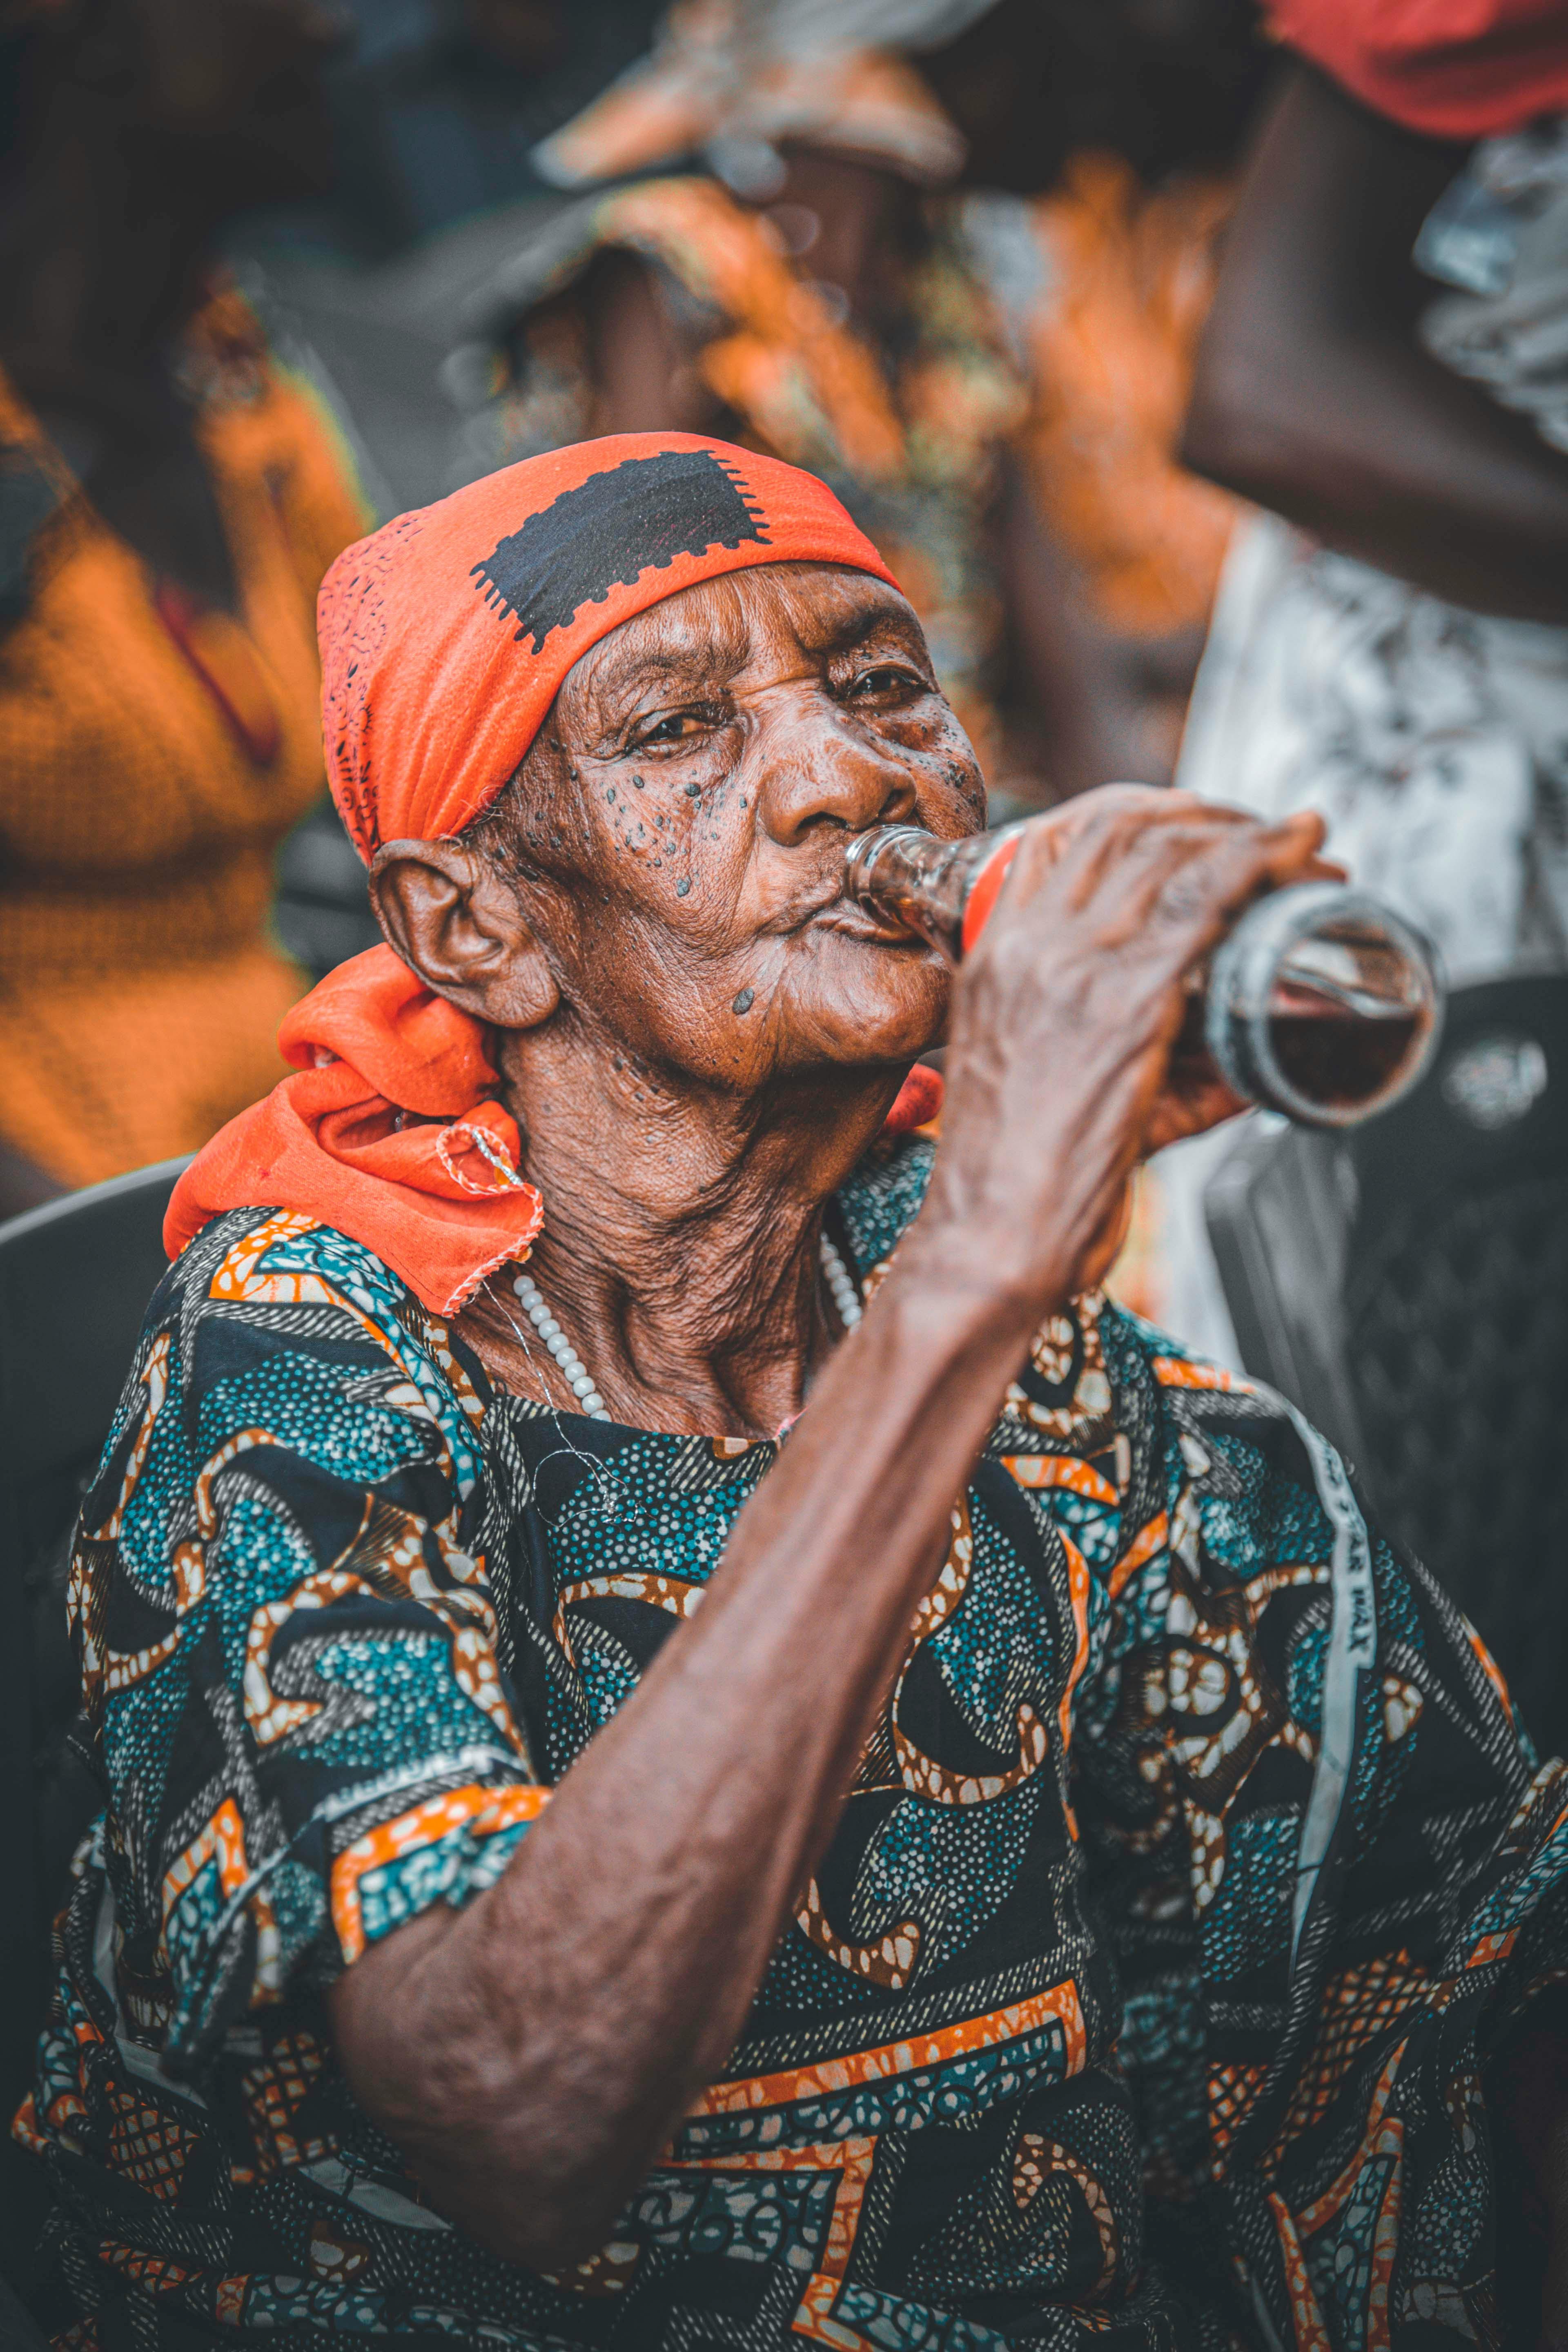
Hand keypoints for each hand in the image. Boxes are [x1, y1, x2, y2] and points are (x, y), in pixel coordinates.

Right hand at [918, 784, 1331, 1315]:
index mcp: (994, 957)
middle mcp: (1027, 945)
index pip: (1062, 838)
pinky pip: (1205, 900)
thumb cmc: (1018, 1186)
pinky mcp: (1126, 1002)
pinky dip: (1265, 862)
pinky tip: (1304, 851)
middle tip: (1267, 834)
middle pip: (1122, 826)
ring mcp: (1074, 967)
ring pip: (1169, 850)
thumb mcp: (1059, 1091)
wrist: (990, 1239)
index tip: (1198, 822)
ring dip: (1249, 833)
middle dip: (1206, 813)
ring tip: (1303, 847)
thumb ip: (1143, 1062)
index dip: (1141, 811)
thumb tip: (1247, 1059)